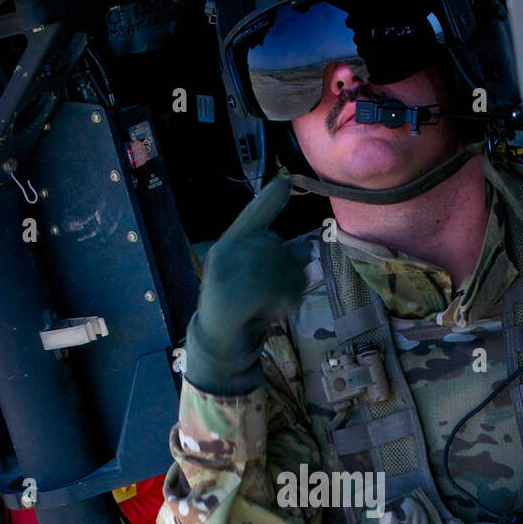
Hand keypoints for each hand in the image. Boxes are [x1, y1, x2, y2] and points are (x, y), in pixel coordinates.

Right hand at [185, 173, 305, 393]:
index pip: (253, 214)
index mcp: (228, 244)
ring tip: (283, 304)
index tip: (286, 179)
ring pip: (275, 266)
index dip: (271, 197)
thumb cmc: (241, 308)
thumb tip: (306, 252)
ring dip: (289, 287)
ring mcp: (222, 276)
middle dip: (289, 268)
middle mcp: (223, 253)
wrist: (217, 344)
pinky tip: (280, 311)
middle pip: (274, 245)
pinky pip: (269, 289)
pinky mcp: (228, 299)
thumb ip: (277, 261)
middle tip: (288, 292)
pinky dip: (283, 300)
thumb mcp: (259, 279)